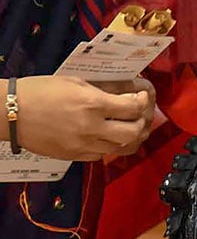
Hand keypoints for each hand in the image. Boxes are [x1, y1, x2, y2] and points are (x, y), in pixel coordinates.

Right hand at [14, 76, 153, 160]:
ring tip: (128, 127)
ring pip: (119, 148)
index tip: (141, 96)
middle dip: (141, 123)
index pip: (132, 108)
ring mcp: (83, 144)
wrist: (11, 113)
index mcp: (93, 104)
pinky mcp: (73, 156)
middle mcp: (91, 127)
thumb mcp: (75, 82)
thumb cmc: (39, 91)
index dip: (142, 101)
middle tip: (138, 115)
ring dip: (128, 138)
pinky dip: (109, 147)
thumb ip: (102, 90)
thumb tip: (125, 93)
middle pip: (132, 133)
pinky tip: (107, 137)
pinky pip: (101, 155)